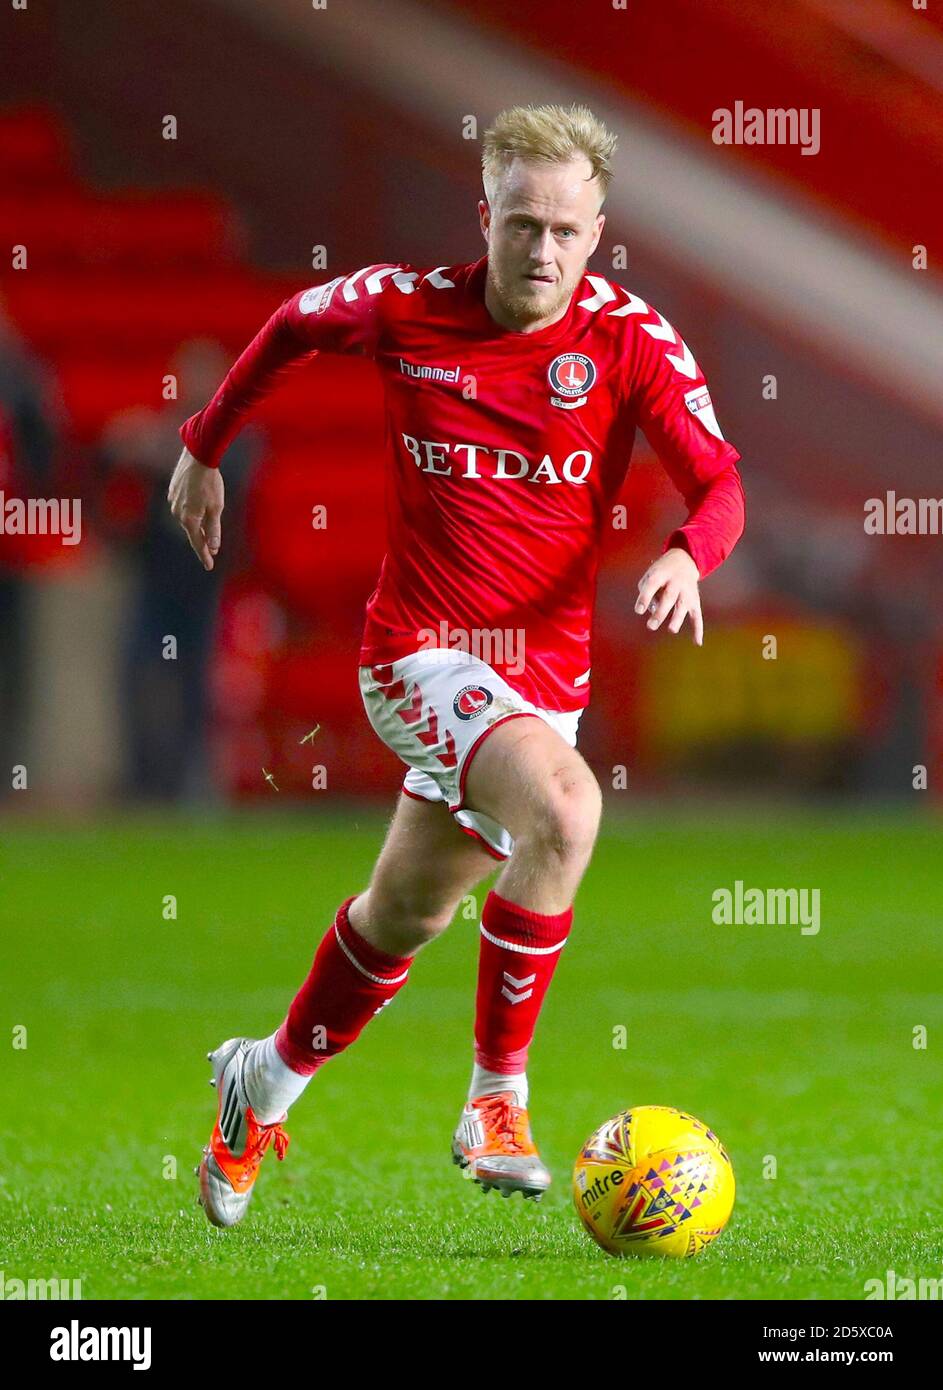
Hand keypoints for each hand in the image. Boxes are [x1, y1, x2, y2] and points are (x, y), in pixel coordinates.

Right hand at [167, 447, 223, 570]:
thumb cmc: (210, 483)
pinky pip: (182, 507)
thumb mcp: (216, 508)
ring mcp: (172, 502)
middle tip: (211, 551)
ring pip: (187, 519)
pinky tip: (197, 507)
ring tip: (206, 528)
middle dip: (201, 539)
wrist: (197, 457)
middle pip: (192, 531)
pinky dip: (191, 511)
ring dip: (196, 524)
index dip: (204, 555)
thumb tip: (213, 547)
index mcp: (189, 519)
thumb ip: (213, 529)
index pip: (198, 543)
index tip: (209, 566)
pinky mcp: (172, 492)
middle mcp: (177, 513)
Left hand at [634, 547, 702, 644]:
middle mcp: (676, 582)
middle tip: (651, 626)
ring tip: (671, 630)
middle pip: (669, 597)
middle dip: (661, 612)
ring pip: (683, 606)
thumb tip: (651, 610)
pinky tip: (697, 642)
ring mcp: (687, 591)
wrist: (684, 560)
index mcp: (662, 574)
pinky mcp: (695, 600)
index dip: (645, 598)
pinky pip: (697, 616)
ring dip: (678, 618)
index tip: (639, 611)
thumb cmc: (661, 572)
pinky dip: (698, 629)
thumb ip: (645, 591)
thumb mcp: (650, 574)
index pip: (652, 585)